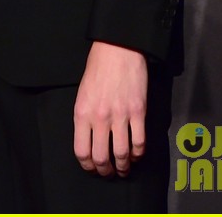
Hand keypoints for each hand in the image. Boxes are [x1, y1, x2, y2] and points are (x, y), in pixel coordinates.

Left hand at [73, 41, 148, 176]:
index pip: (81, 150)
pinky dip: (138, 154)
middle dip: (105, 171)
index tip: (92, 168)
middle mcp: (100, 117)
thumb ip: (85, 117)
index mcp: (81, 113)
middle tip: (109, 173)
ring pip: (122, 154)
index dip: (87, 165)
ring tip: (124, 169)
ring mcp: (120, 115)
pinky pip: (139, 142)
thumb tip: (91, 139)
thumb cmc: (97, 68)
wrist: (117, 49)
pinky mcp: (138, 112)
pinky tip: (136, 154)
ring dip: (123, 167)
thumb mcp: (82, 93)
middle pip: (102, 157)